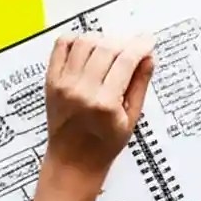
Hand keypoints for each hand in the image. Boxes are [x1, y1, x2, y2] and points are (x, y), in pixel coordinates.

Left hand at [43, 34, 154, 188]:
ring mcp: (63, 84)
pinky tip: (88, 47)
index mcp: (104, 104)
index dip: (140, 46)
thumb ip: (140, 85)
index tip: (148, 41)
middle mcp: (81, 91)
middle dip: (124, 42)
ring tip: (111, 49)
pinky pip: (61, 46)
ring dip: (102, 39)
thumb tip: (148, 58)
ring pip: (84, 42)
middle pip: (106, 47)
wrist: (72, 161)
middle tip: (132, 47)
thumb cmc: (102, 145)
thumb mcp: (131, 119)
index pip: (126, 60)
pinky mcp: (51, 80)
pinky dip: (76, 39)